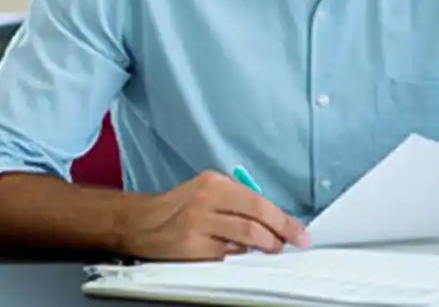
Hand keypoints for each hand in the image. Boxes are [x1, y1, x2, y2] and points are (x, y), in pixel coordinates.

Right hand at [117, 171, 309, 259]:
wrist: (139, 222)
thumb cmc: (179, 207)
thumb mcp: (208, 192)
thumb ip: (237, 201)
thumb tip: (273, 220)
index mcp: (215, 184)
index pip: (259, 201)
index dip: (283, 219)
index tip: (299, 231)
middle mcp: (206, 201)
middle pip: (255, 218)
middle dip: (281, 233)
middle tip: (292, 243)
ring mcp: (197, 224)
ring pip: (244, 237)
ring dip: (263, 245)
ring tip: (271, 249)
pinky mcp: (190, 247)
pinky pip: (224, 254)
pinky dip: (237, 255)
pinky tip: (239, 253)